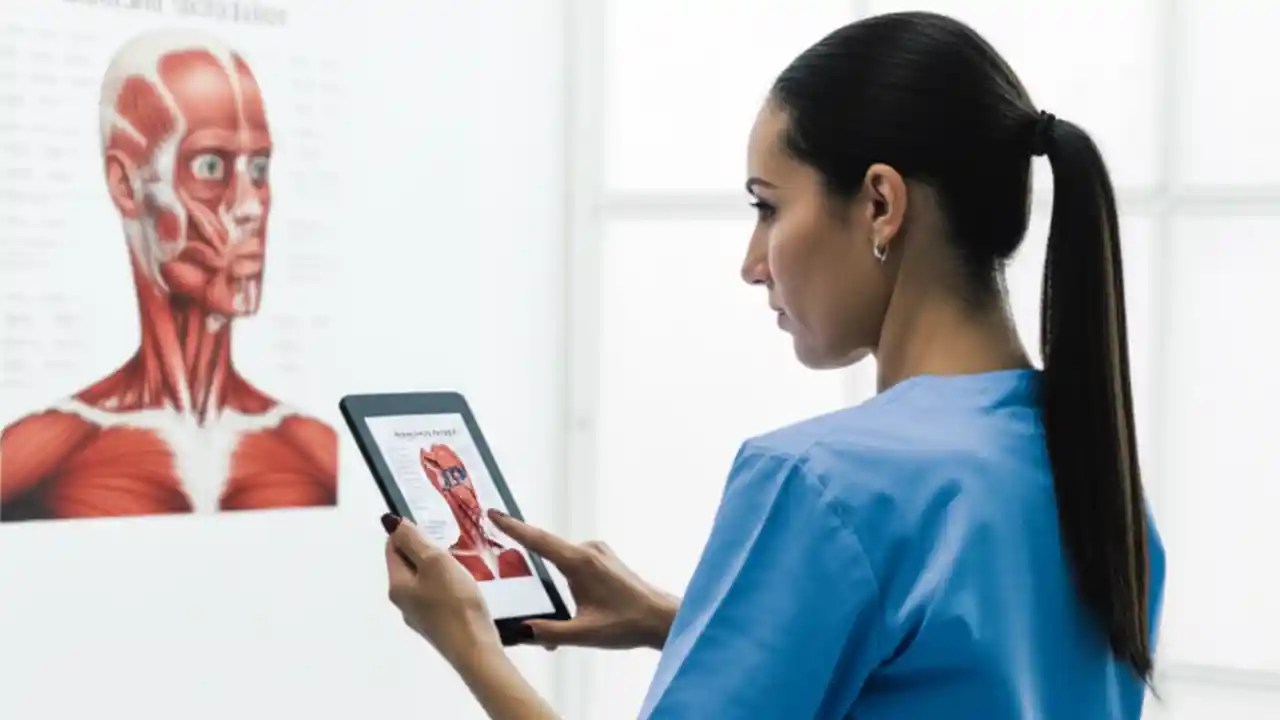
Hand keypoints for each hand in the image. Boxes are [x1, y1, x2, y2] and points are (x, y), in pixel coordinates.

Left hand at [382, 514, 501, 667]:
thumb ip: (414, 540)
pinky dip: (448, 584)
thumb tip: (390, 522)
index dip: (408, 531)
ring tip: (462, 560)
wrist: (475, 649)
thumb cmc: (455, 604)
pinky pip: (438, 595)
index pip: (392, 547)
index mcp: (397, 585)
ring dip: (439, 566)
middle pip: (408, 564)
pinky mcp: (438, 624)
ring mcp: (421, 615)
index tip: (433, 525)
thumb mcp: (435, 562)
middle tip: (451, 541)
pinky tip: (466, 585)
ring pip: (424, 580)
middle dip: (426, 548)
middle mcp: (404, 601)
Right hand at [488, 510, 679, 650]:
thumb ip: (548, 631)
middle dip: (524, 552)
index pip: (538, 540)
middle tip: (500, 558)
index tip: (493, 513)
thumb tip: (520, 631)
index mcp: (580, 562)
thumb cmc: (626, 624)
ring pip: (561, 557)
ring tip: (544, 596)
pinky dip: (563, 574)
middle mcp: (588, 550)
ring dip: (548, 573)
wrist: (661, 618)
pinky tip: (567, 597)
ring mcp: (597, 551)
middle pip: (546, 547)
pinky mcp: (604, 557)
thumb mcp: (583, 634)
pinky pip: (574, 561)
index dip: (513, 527)